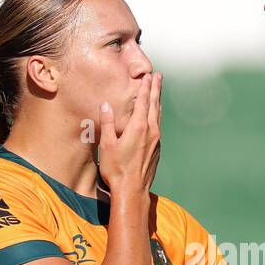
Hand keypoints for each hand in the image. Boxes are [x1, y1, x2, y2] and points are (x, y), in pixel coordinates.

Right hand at [97, 72, 160, 195]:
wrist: (132, 190)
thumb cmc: (117, 168)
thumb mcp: (107, 144)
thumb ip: (108, 122)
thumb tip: (106, 105)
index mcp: (138, 126)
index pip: (143, 100)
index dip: (145, 86)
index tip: (148, 75)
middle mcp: (151, 131)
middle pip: (154, 104)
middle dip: (155, 89)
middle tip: (158, 76)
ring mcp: (156, 140)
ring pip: (158, 115)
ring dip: (157, 101)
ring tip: (158, 91)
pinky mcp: (157, 149)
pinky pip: (158, 126)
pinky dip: (156, 115)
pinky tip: (154, 116)